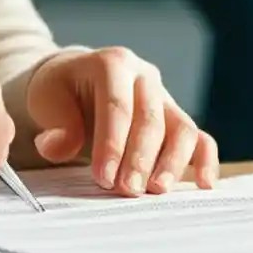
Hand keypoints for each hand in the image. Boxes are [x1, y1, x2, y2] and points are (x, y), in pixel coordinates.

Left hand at [26, 48, 218, 196]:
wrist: (77, 80)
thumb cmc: (61, 90)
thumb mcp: (47, 99)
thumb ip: (56, 124)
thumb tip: (59, 144)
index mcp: (113, 63)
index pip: (117, 105)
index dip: (111, 144)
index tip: (103, 178)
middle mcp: (145, 76)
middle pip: (151, 118)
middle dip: (140, 158)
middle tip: (128, 189)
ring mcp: (164, 97)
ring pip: (182, 127)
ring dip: (172, 161)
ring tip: (157, 189)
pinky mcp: (176, 118)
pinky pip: (200, 138)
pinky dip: (205, 160)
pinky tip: (203, 184)